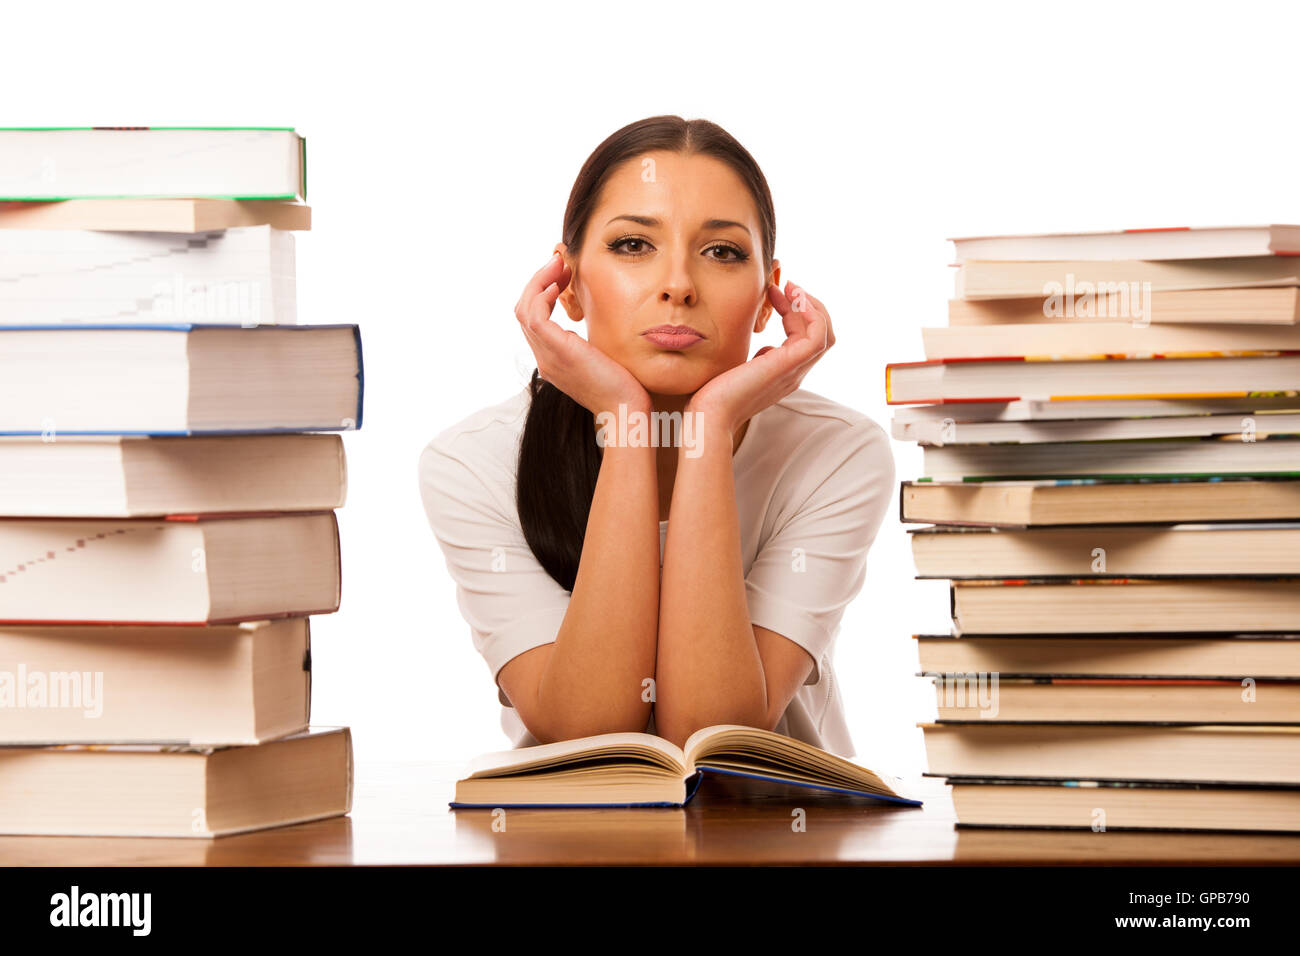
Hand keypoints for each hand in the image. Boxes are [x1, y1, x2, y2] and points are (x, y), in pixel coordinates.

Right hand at [514, 248, 651, 415]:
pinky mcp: (557, 351)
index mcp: (553, 360)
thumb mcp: (602, 358)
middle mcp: (544, 358)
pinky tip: (560, 284)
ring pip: (524, 310)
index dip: (543, 294)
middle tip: (559, 263)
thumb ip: (591, 343)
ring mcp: (547, 356)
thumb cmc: (624, 387)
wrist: (626, 409)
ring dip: (539, 281)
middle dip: (539, 282)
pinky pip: (535, 314)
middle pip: (523, 312)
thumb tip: (596, 322)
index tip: (563, 276)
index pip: (534, 321)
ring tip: (559, 265)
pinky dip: (543, 293)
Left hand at [687, 280, 835, 434]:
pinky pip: (817, 335)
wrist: (708, 414)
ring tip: (788, 287)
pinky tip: (789, 297)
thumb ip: (754, 359)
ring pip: (824, 333)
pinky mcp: (790, 365)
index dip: (794, 312)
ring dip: (809, 305)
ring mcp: (794, 371)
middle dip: (808, 306)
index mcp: (783, 373)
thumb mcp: (738, 369)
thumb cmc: (713, 396)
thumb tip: (763, 350)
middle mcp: (794, 373)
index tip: (774, 293)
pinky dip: (810, 313)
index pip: (805, 338)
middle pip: (821, 335)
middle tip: (786, 286)